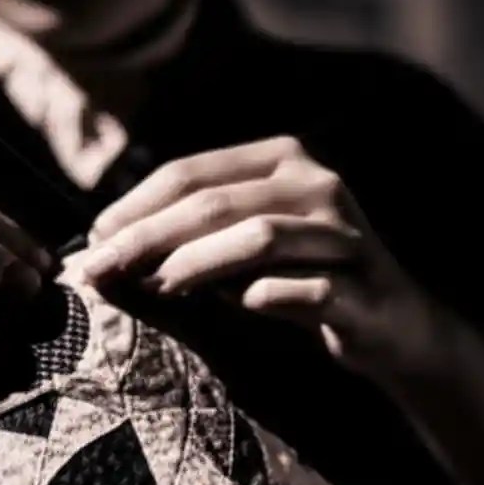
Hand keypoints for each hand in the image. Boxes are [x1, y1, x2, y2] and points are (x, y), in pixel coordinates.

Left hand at [81, 136, 454, 383]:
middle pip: (214, 203)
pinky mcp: (365, 286)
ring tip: (155, 289)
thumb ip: (182, 243)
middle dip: (148, 237)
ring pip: (258, 237)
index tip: (91, 242)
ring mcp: (345, 233)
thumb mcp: (237, 252)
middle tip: (100, 270)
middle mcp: (317, 182)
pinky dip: (265, 297)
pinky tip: (238, 308)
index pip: (190, 172)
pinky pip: (307, 288)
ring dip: (196, 265)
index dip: (134, 206)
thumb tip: (97, 254)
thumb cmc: (297, 281)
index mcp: (281, 159)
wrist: (392, 326)